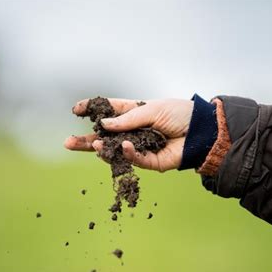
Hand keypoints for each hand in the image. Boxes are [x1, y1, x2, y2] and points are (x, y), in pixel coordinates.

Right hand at [64, 98, 193, 171]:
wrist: (203, 131)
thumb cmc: (181, 114)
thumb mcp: (152, 109)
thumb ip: (128, 119)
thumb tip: (104, 124)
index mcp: (135, 113)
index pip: (109, 111)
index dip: (93, 110)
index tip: (76, 109)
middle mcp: (135, 131)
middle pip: (106, 137)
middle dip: (87, 140)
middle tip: (67, 142)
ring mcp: (141, 147)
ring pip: (115, 151)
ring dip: (102, 148)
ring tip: (92, 144)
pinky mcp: (150, 162)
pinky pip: (134, 159)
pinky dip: (128, 153)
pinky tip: (124, 146)